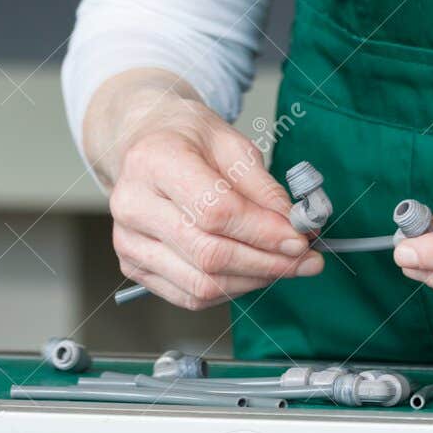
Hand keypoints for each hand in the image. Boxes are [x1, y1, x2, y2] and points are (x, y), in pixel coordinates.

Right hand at [97, 74, 323, 308]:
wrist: (143, 142)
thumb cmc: (186, 137)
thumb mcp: (231, 143)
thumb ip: (262, 186)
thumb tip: (295, 226)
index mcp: (154, 162)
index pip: (215, 211)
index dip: (263, 231)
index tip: (300, 238)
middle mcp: (133, 205)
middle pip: (209, 254)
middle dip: (266, 263)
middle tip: (305, 260)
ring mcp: (127, 240)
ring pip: (201, 283)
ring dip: (252, 281)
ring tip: (284, 266)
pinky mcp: (133, 266)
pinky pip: (189, 295)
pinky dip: (230, 290)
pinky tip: (252, 273)